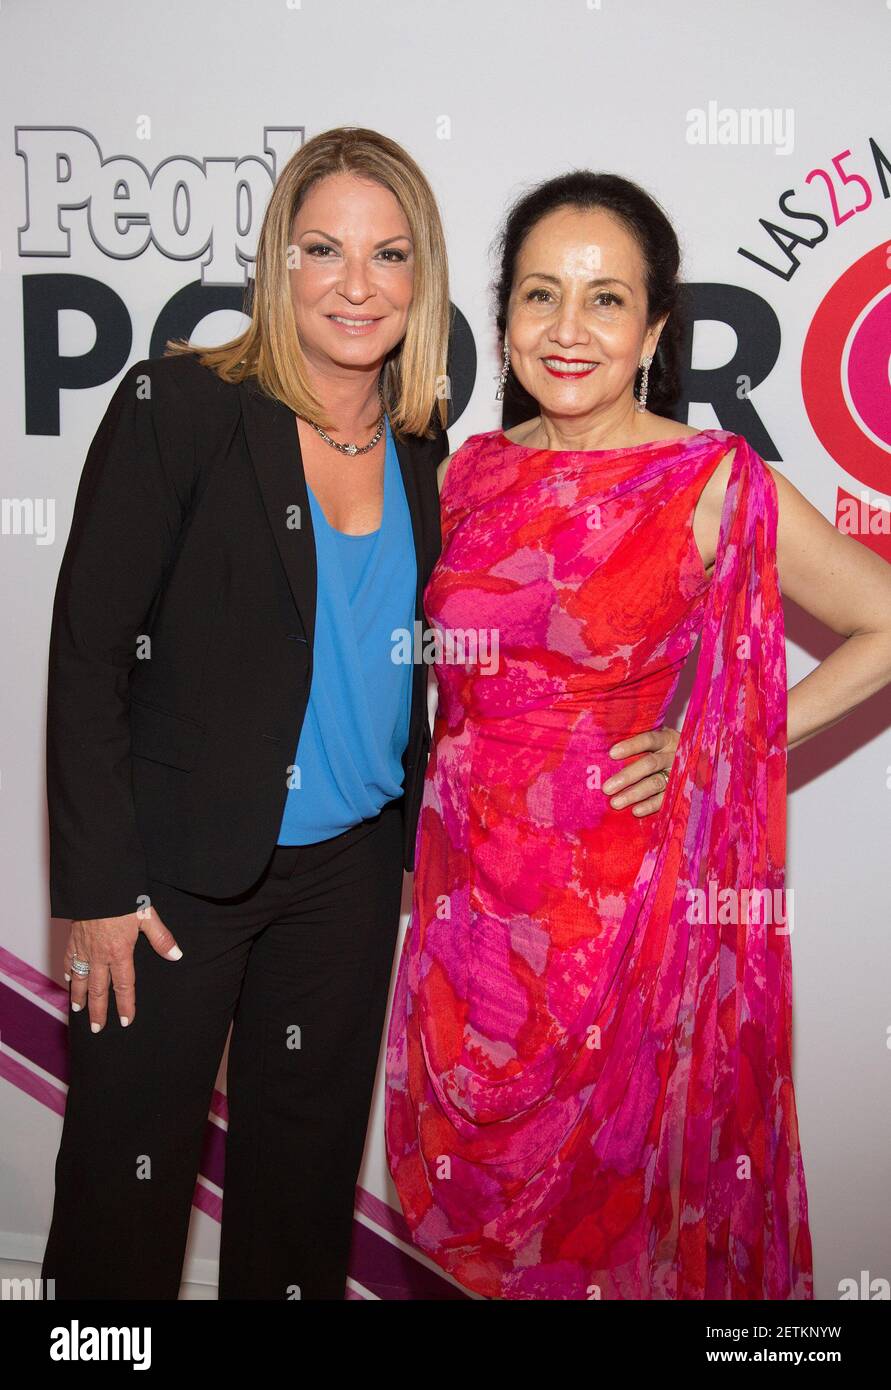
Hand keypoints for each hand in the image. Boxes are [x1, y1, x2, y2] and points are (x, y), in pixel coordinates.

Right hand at [64, 903, 182, 1032]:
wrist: (97, 883)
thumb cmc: (123, 897)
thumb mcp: (147, 916)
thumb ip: (161, 938)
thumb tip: (176, 955)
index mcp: (120, 952)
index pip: (124, 985)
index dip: (126, 1005)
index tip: (126, 1021)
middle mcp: (100, 955)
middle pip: (99, 989)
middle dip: (98, 1011)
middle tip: (97, 1028)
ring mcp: (84, 948)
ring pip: (80, 978)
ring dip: (80, 996)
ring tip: (79, 1010)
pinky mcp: (73, 938)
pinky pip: (69, 960)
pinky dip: (69, 972)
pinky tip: (69, 980)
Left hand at [602, 726, 680, 816]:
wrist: (692, 764)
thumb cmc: (659, 751)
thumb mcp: (653, 743)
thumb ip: (633, 741)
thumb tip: (600, 744)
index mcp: (666, 738)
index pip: (649, 739)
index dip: (631, 746)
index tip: (611, 754)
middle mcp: (674, 755)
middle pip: (650, 764)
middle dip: (627, 776)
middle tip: (606, 788)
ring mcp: (679, 774)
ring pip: (656, 783)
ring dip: (635, 793)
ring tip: (615, 803)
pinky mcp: (681, 791)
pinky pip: (665, 800)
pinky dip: (650, 805)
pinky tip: (636, 811)